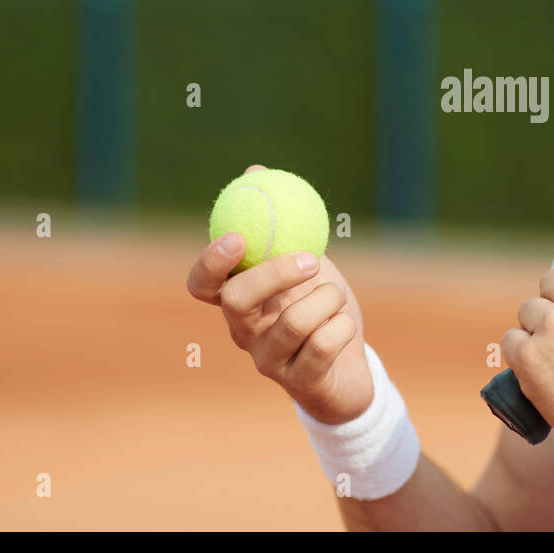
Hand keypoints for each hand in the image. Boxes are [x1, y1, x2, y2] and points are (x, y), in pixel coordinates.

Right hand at [185, 164, 372, 423]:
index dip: (211, 262)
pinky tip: (345, 324)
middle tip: (310, 259)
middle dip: (273, 274)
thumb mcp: (306, 260)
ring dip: (326, 299)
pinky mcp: (300, 382)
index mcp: (238, 300)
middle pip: (236, 300)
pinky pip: (324, 344)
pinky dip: (343, 325)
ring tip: (336, 295)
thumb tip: (255, 169)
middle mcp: (243, 331)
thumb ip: (282, 223)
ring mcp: (268, 361)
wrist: (351, 367)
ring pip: (290, 323)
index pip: (202, 284)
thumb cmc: (321, 306)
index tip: (238, 237)